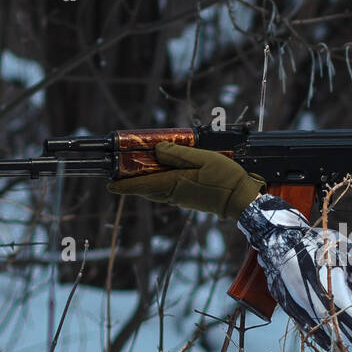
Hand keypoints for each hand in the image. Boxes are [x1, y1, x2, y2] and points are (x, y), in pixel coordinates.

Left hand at [107, 142, 263, 220]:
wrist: (242, 201)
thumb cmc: (226, 179)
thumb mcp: (203, 159)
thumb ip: (179, 154)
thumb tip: (156, 150)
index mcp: (174, 184)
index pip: (142, 185)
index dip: (124, 185)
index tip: (109, 184)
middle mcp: (174, 194)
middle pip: (146, 189)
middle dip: (131, 183)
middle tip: (118, 175)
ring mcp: (181, 199)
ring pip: (156, 191)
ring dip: (144, 184)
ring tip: (135, 174)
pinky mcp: (189, 200)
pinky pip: (167, 192)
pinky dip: (158, 185)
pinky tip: (161, 176)